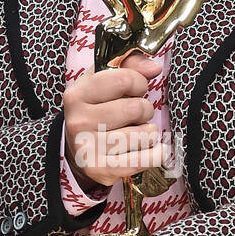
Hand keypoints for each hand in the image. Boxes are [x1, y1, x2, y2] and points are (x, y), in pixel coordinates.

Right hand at [64, 51, 168, 188]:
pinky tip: (151, 148)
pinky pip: (148, 159)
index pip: (124, 79)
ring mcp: (90, 149)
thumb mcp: (102, 81)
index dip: (139, 82)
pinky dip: (157, 152)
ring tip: (137, 131)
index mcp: (77, 95)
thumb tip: (154, 68)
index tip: (136, 89)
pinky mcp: (103, 170)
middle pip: (136, 108)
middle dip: (145, 109)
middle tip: (136, 114)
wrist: (77, 149)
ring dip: (148, 131)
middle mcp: (79, 122)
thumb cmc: (95, 110)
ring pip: (144, 134)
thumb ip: (129, 65)